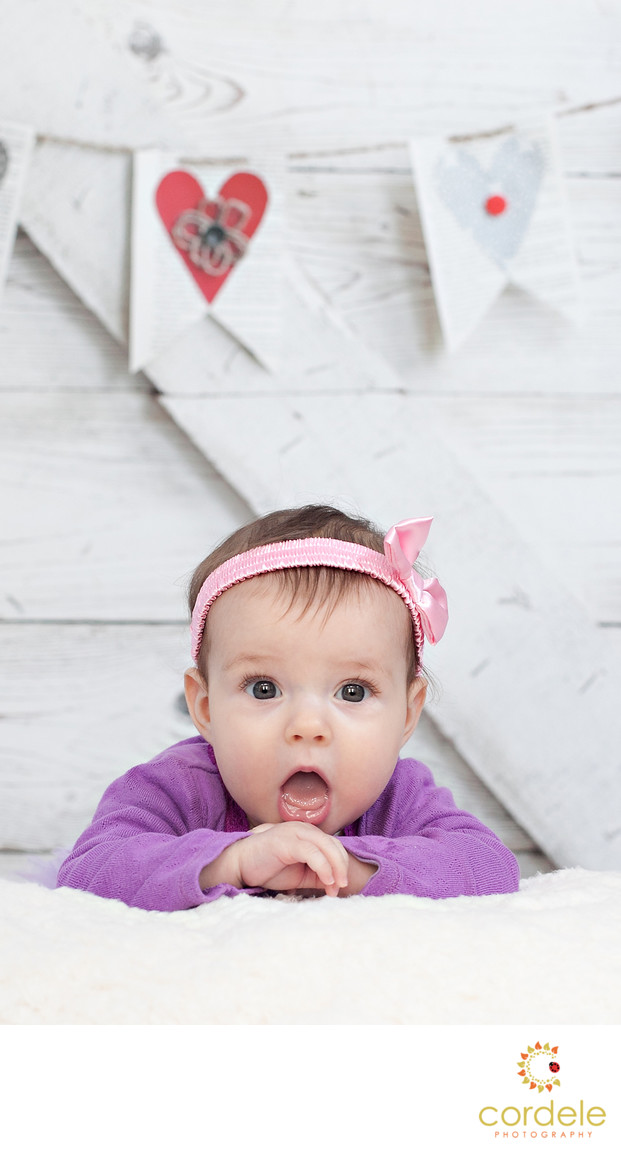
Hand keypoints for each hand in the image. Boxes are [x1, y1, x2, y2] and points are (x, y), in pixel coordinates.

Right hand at [200, 822, 349, 896]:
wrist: (239, 864)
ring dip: (335, 867)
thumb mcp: (298, 873)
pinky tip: (326, 881)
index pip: (334, 845)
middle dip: (342, 867)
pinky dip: (323, 867)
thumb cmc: (267, 868)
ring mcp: (294, 832)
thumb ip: (316, 874)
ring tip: (335, 886)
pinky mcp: (286, 841)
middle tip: (342, 887)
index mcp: (307, 834)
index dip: (341, 865)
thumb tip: (335, 885)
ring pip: (326, 846)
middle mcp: (303, 829)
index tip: (340, 887)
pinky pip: (312, 852)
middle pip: (334, 844)